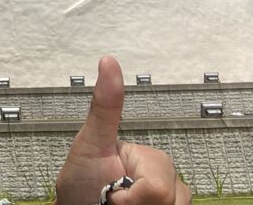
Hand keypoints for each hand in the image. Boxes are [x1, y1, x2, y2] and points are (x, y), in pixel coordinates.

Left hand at [55, 56, 190, 204]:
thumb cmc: (81, 184)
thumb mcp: (90, 143)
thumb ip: (104, 107)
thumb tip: (108, 61)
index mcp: (151, 160)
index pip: (159, 183)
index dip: (133, 196)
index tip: (113, 193)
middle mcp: (167, 182)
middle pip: (171, 199)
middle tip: (115, 202)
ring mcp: (169, 202)